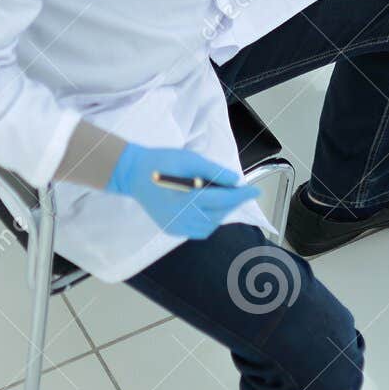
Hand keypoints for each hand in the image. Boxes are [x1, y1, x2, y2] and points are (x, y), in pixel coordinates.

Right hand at [106, 143, 258, 238]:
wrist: (133, 173)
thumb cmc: (161, 161)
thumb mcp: (190, 159)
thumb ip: (214, 171)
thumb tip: (235, 181)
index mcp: (188, 198)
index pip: (223, 200)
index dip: (241, 196)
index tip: (255, 191)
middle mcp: (183, 217)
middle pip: (218, 214)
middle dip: (232, 202)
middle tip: (237, 190)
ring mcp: (176, 226)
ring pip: (210, 226)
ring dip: (221, 213)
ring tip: (223, 198)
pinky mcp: (172, 230)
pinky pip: (198, 231)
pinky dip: (208, 222)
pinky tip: (208, 208)